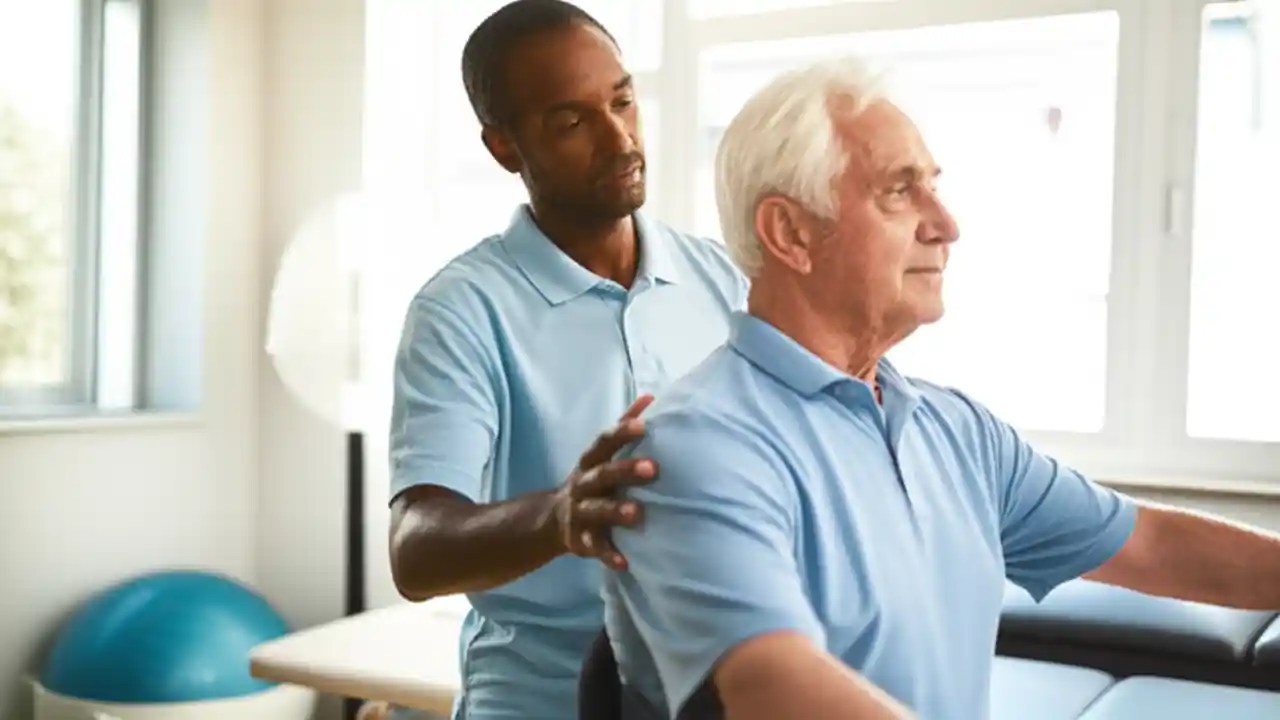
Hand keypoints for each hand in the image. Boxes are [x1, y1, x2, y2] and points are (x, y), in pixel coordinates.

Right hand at [551, 394, 657, 569]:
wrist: (553, 519)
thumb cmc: (593, 479)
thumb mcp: (602, 454)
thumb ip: (625, 425)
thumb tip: (651, 397)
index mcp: (591, 462)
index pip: (604, 442)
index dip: (622, 433)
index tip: (644, 425)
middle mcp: (583, 485)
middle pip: (602, 475)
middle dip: (625, 471)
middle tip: (653, 468)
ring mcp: (579, 513)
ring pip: (596, 511)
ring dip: (615, 511)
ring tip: (637, 513)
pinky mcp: (581, 540)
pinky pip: (594, 548)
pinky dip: (608, 555)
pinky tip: (624, 562)